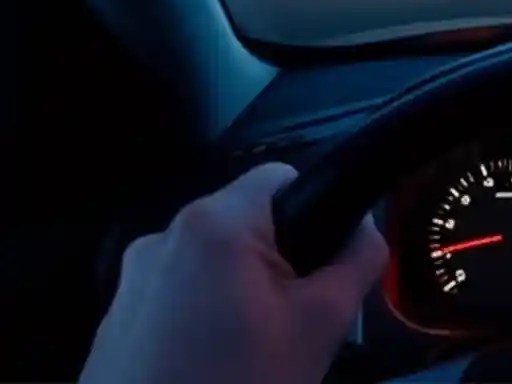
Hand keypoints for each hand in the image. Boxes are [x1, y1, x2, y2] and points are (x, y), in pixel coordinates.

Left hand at [80, 163, 387, 383]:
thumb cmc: (242, 380)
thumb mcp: (322, 324)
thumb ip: (357, 260)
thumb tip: (363, 227)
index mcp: (213, 223)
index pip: (282, 177)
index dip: (316, 213)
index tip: (320, 270)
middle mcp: (162, 235)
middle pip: (247, 226)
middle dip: (278, 264)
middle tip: (293, 323)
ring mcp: (132, 278)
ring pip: (214, 264)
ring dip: (240, 293)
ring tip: (250, 353)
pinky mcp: (117, 317)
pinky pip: (179, 296)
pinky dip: (202, 319)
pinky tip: (211, 367)